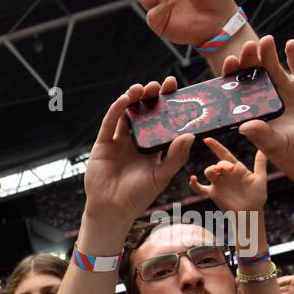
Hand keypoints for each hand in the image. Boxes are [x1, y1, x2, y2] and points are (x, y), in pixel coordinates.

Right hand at [83, 78, 192, 225]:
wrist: (112, 209)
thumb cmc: (138, 196)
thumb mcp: (161, 176)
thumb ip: (176, 157)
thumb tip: (190, 135)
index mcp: (152, 148)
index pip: (162, 121)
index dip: (169, 105)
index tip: (177, 90)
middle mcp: (135, 142)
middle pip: (145, 114)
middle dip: (152, 97)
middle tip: (161, 84)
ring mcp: (118, 142)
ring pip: (126, 115)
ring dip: (134, 99)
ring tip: (143, 88)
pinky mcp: (103, 144)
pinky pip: (109, 123)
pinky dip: (116, 110)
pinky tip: (124, 99)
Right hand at [187, 137, 266, 213]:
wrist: (252, 212)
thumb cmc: (257, 196)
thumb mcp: (260, 178)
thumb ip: (260, 164)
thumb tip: (263, 149)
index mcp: (236, 168)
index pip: (224, 154)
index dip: (215, 146)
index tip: (207, 139)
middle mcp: (226, 175)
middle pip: (217, 163)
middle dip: (221, 164)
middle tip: (230, 169)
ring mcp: (218, 184)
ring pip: (208, 172)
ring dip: (211, 170)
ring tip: (218, 173)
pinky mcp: (213, 194)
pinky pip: (200, 188)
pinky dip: (194, 184)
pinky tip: (193, 179)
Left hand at [225, 36, 293, 190]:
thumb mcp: (278, 144)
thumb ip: (261, 134)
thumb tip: (244, 127)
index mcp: (254, 111)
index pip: (238, 91)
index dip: (233, 77)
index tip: (229, 63)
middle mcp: (267, 98)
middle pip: (254, 75)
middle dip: (250, 61)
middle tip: (246, 47)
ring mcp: (287, 89)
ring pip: (274, 67)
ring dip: (268, 53)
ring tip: (265, 41)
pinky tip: (290, 44)